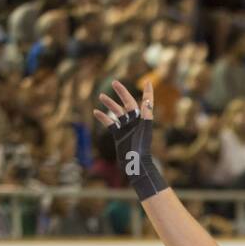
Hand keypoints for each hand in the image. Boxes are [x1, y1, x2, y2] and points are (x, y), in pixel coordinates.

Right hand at [94, 80, 167, 201]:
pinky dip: (103, 118)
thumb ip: (146, 114)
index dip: (148, 93)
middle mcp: (135, 121)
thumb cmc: (142, 147)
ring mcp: (126, 128)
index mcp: (143, 118)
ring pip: (117, 112)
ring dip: (110, 104)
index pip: (145, 101)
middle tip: (114, 82)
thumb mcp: (145, 129)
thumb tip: (148, 101)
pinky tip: (96, 112)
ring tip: (101, 96)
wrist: (135, 163)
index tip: (149, 82)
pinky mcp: (119, 135)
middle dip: (121, 92)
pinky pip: (110, 123)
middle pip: (128, 103)